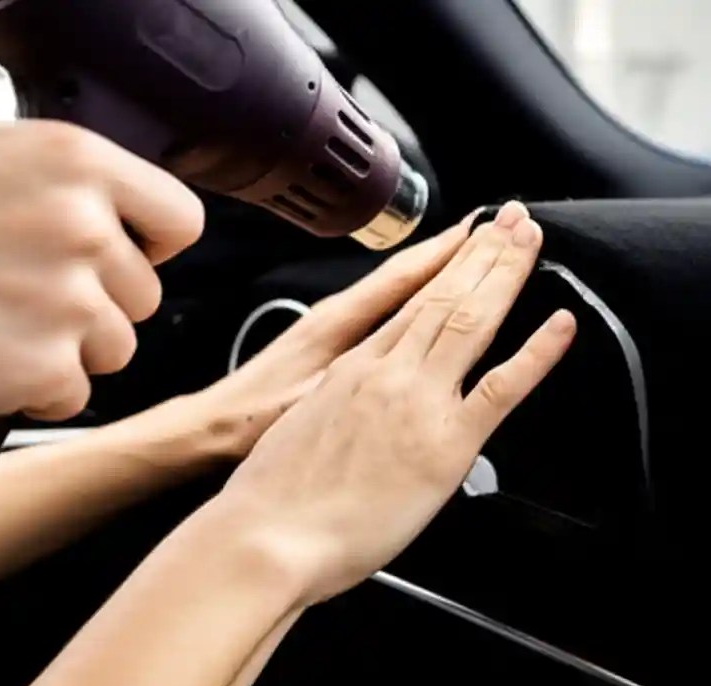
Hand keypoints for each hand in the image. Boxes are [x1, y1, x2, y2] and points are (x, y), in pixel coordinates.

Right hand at [0, 120, 203, 423]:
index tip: (127, 258)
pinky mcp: (44, 365)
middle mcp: (82, 225)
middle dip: (94, 305)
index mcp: (76, 162)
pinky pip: (74, 393)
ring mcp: (67, 298)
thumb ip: (68, 185)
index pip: (180, 218)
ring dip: (66, 350)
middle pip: (144, 295)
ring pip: (116, 348)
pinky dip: (33, 390)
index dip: (154, 246)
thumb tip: (124, 221)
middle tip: (22, 297)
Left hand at [163, 210, 481, 462]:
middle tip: (504, 225)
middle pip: (412, 272)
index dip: (451, 254)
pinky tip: (437, 301)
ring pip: (401, 288)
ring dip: (443, 267)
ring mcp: (334, 326)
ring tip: (481, 249)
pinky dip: (418, 296)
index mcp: (336, 324)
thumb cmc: (249, 424)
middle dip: (459, 248)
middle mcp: (338, 315)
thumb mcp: (307, 406)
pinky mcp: (330, 344)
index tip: (489, 230)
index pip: (407, 278)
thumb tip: (398, 369)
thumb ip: (352, 381)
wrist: (206, 434)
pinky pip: (387, 310)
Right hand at [218, 202, 576, 604]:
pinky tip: (560, 323)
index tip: (470, 236)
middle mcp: (387, 370)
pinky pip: (502, 387)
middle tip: (514, 219)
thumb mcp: (299, 429)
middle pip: (445, 295)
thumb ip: (339, 407)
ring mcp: (418, 401)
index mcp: (352, 365)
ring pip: (470, 319)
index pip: (410, 299)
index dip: (446, 263)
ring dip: (506, 273)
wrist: (264, 535)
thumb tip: (359, 409)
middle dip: (484, 251)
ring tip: (529, 239)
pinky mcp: (446, 443)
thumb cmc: (272, 499)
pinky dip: (536, 352)